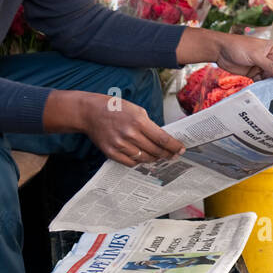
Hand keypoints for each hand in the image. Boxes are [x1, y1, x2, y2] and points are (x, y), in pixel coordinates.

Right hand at [58, 91, 184, 167]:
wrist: (91, 113)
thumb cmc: (116, 109)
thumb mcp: (137, 110)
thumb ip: (150, 125)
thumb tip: (163, 139)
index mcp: (139, 121)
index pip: (162, 139)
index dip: (174, 146)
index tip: (180, 150)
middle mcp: (130, 134)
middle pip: (155, 151)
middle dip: (166, 154)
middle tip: (172, 155)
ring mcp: (120, 145)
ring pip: (144, 159)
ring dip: (154, 159)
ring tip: (158, 156)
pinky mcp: (111, 152)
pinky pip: (130, 163)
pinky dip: (139, 161)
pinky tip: (142, 157)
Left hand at [177, 27, 272, 79]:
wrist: (220, 51)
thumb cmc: (238, 47)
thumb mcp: (255, 55)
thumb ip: (269, 65)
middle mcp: (269, 58)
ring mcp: (261, 66)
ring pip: (271, 77)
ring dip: (271, 83)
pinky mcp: (253, 73)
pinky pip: (262, 81)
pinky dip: (263, 86)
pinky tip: (263, 91)